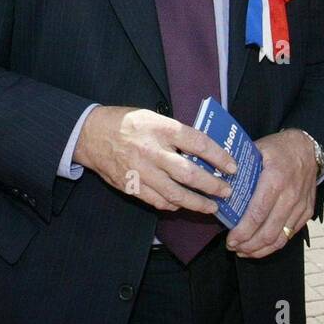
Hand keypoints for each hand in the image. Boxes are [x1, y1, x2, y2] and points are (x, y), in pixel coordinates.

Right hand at [73, 106, 235, 213]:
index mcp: (161, 128)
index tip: (232, 167)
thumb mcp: (154, 117)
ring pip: (174, 194)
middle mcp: (152, 151)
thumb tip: (204, 151)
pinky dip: (172, 205)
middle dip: (212, 185)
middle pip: (189, 173)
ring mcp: (140, 171)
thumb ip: (177, 133)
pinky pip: (157, 201)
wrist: (91, 134)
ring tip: (211, 207)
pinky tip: (182, 205)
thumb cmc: (127, 123)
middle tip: (227, 192)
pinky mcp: (131, 186)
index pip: (198, 143)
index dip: (219, 157)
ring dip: (197, 203)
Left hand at [227, 129, 317, 258]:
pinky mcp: (306, 213)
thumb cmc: (278, 149)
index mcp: (275, 179)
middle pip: (268, 231)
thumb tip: (216, 181)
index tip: (230, 239)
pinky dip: (274, 245)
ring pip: (280, 238)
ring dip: (260, 249)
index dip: (243, 231)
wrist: (307, 148)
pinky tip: (260, 247)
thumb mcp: (257, 150)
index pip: (257, 214)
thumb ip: (239, 168)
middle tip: (233, 247)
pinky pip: (289, 235)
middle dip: (248, 245)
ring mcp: (300, 206)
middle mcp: (290, 196)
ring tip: (244, 251)